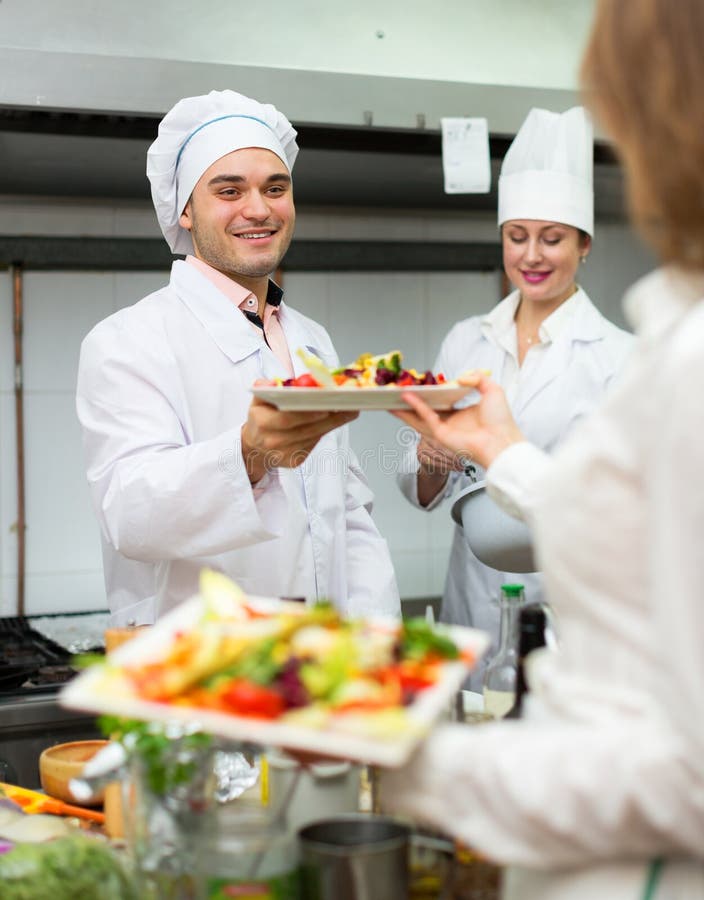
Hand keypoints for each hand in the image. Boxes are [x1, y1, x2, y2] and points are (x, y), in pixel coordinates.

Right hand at [242, 395, 357, 483]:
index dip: (307, 414)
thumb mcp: (258, 400)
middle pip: (307, 430)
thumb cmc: (260, 418)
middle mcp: (273, 441)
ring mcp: (284, 454)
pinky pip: (313, 444)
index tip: (326, 407)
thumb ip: (265, 388)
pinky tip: (337, 420)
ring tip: (350, 410)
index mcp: (263, 423)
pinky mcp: (295, 461)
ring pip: (314, 437)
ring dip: (333, 423)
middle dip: (330, 418)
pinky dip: (325, 431)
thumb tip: (279, 383)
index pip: (287, 419)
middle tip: (349, 406)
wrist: (256, 447)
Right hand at [392, 376, 523, 470]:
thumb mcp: (492, 389)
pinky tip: (405, 396)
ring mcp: (444, 429)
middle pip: (425, 409)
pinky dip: (415, 406)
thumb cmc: (501, 420)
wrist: (502, 440)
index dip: (429, 393)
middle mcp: (451, 422)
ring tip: (388, 398)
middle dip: (409, 401)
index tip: (418, 384)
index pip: (441, 401)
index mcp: (462, 413)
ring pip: (418, 416)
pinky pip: (425, 417)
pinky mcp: (441, 434)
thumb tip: (459, 377)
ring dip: (403, 407)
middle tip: (396, 391)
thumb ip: (477, 377)